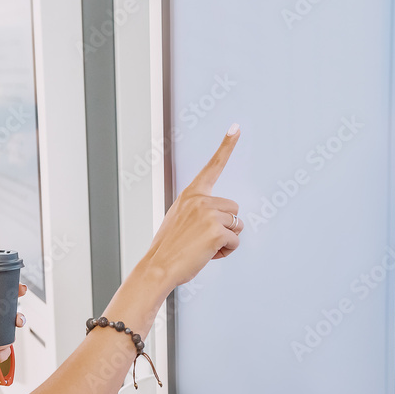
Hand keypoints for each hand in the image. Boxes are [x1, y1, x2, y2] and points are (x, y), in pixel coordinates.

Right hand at [141, 125, 242, 287]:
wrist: (157, 266)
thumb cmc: (169, 248)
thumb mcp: (180, 220)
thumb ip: (199, 212)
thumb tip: (225, 220)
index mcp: (191, 194)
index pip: (212, 166)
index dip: (226, 146)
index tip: (236, 127)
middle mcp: (200, 199)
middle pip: (234, 209)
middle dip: (226, 226)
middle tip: (202, 240)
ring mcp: (209, 213)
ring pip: (237, 226)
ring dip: (226, 240)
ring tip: (202, 248)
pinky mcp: (217, 230)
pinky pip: (235, 241)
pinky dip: (226, 251)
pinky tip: (207, 254)